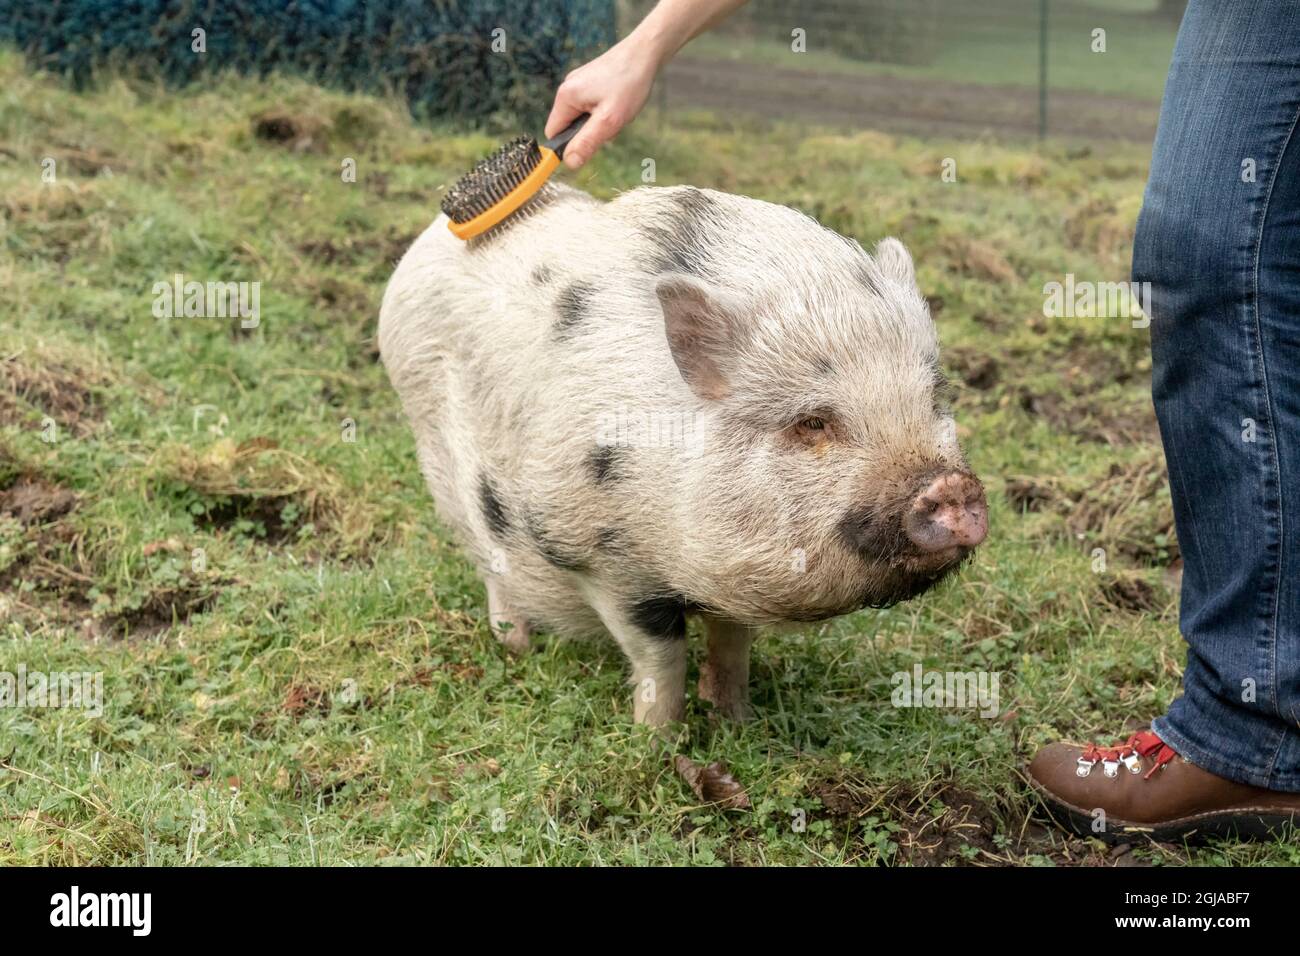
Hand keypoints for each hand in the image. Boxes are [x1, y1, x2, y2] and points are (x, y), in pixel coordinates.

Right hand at [545, 39, 658, 169]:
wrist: (645, 52)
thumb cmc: (629, 83)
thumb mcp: (609, 120)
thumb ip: (587, 142)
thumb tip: (569, 163)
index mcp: (565, 97)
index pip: (553, 134)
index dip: (568, 146)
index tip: (589, 146)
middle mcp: (568, 88)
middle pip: (569, 127)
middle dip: (590, 133)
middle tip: (612, 123)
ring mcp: (579, 84)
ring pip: (583, 119)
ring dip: (600, 123)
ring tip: (618, 111)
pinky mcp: (590, 82)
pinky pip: (591, 107)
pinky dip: (605, 112)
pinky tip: (619, 103)